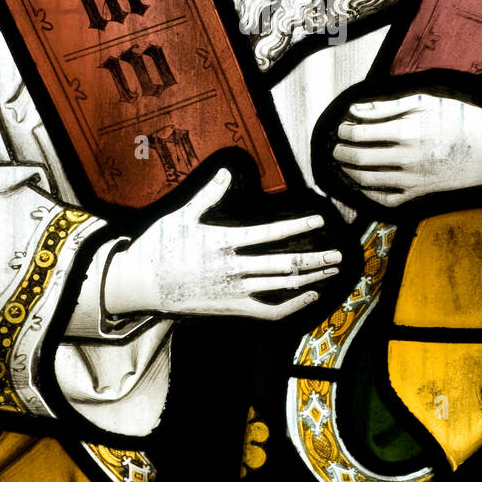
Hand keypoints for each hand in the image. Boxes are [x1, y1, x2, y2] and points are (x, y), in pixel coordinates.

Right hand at [104, 167, 340, 319]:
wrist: (140, 286)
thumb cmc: (159, 247)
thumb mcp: (181, 216)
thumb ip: (207, 194)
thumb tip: (227, 171)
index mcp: (223, 241)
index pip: (270, 233)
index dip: (298, 227)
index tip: (319, 220)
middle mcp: (233, 268)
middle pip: (284, 263)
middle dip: (316, 258)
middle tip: (340, 254)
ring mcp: (234, 291)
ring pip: (281, 286)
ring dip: (311, 278)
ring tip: (332, 270)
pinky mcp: (232, 309)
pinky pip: (269, 311)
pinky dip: (292, 305)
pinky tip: (309, 296)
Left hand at [332, 92, 481, 206]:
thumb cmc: (462, 119)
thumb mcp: (426, 102)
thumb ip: (388, 106)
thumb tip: (356, 110)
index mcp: (407, 131)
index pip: (360, 134)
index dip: (345, 131)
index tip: (342, 127)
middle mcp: (407, 158)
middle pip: (359, 160)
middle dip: (341, 153)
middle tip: (336, 147)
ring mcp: (414, 180)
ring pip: (367, 181)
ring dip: (349, 172)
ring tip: (344, 164)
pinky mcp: (421, 193)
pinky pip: (386, 200)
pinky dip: (369, 194)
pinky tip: (363, 185)